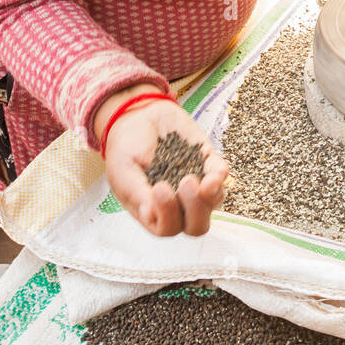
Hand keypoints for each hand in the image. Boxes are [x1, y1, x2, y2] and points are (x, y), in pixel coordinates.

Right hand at [93, 85, 228, 236]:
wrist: (137, 116)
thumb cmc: (126, 148)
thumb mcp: (123, 171)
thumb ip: (137, 193)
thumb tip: (150, 215)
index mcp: (154, 211)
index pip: (168, 229)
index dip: (167, 215)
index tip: (159, 188)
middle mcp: (178, 203)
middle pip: (197, 225)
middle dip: (195, 211)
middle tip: (184, 184)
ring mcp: (196, 184)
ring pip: (213, 203)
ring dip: (208, 195)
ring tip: (191, 177)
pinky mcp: (207, 162)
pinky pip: (222, 176)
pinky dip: (220, 176)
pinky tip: (213, 172)